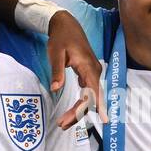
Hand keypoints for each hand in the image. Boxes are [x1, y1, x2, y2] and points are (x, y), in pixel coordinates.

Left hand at [48, 12, 106, 128]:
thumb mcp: (55, 53)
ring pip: (90, 98)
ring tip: (64, 123)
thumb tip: (56, 88)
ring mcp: (93, 74)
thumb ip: (57, 71)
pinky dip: (80, 104)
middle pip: (91, 99)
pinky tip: (72, 113)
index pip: (91, 94)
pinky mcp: (89, 75)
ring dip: (79, 111)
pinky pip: (88, 93)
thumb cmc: (61, 38)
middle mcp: (95, 72)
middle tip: (62, 125)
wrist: (66, 25)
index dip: (84, 109)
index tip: (73, 120)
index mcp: (88, 67)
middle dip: (78, 114)